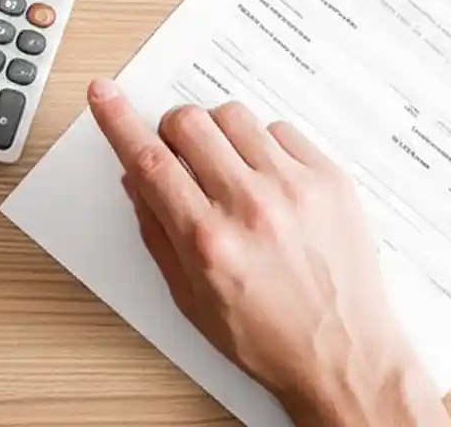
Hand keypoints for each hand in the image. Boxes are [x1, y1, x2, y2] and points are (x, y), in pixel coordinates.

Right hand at [87, 79, 450, 426]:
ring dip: (218, 134)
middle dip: (172, 131)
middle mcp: (251, 208)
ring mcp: (295, 189)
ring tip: (230, 170)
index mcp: (209, 243)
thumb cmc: (270, 338)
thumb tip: (136, 181)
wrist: (345, 355)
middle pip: (189, 124)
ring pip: (234, 116)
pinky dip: (265, 145)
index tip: (105, 94)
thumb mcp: (192, 300)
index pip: (149, 161)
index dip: (118, 121)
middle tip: (181, 155)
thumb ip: (158, 235)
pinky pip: (282, 130)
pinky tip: (269, 180)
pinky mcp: (331, 179)